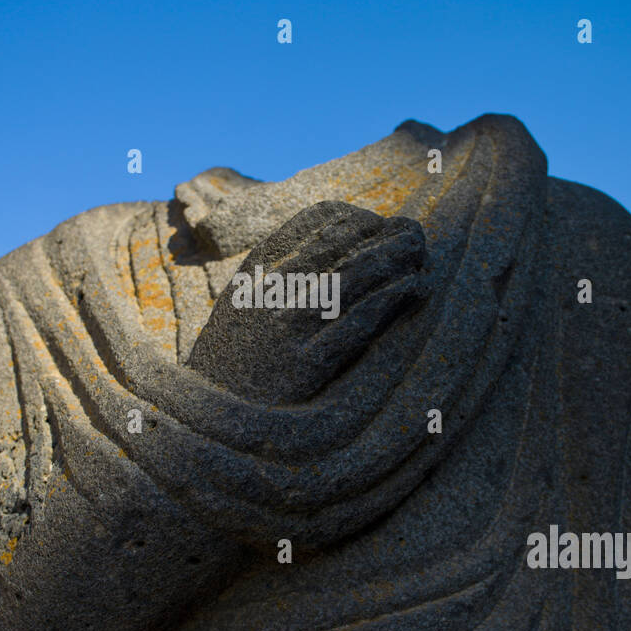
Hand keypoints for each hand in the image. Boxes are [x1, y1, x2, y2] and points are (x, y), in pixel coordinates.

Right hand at [187, 200, 428, 402]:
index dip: (355, 219)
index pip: (315, 221)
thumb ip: (276, 265)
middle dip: (382, 234)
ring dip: (393, 258)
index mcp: (256, 268)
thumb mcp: (242, 297)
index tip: (378, 226)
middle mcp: (271, 291)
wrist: (211, 412)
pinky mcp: (307, 363)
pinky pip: (358, 324)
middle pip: (339, 244)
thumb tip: (333, 234)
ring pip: (352, 278)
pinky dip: (389, 300)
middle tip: (415, 230)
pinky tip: (413, 287)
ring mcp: (288, 326)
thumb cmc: (235, 352)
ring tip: (420, 249)